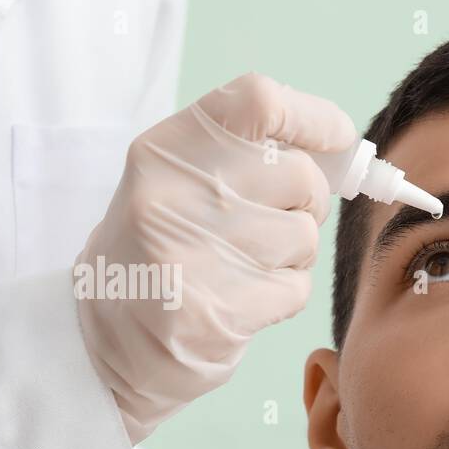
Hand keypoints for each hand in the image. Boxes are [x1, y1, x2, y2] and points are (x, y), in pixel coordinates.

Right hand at [76, 73, 355, 443]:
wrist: (107, 344)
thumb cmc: (163, 252)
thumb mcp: (179, 184)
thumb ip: (245, 155)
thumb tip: (338, 147)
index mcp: (164, 152)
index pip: (260, 104)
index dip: (315, 118)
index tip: (340, 138)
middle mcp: (173, 195)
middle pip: (299, 174)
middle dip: (307, 201)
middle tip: (274, 221)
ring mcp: (195, 255)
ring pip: (304, 235)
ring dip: (294, 254)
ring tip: (246, 265)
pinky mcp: (221, 310)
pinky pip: (296, 288)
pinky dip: (284, 295)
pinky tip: (243, 298)